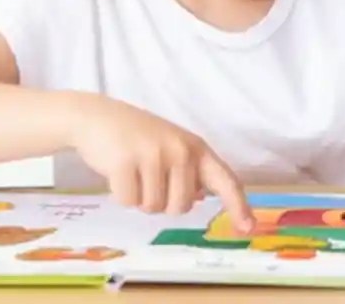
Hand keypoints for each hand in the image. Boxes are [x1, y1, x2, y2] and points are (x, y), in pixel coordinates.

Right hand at [67, 94, 252, 232]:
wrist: (96, 117)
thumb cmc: (136, 137)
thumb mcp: (172, 146)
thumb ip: (190, 171)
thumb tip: (201, 198)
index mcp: (196, 148)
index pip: (225, 180)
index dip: (238, 206)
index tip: (248, 228)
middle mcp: (180, 151)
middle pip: (180, 207)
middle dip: (162, 202)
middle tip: (148, 176)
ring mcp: (154, 155)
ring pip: (154, 208)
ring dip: (140, 198)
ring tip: (133, 170)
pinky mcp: (127, 163)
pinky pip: (129, 202)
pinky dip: (120, 194)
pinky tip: (117, 171)